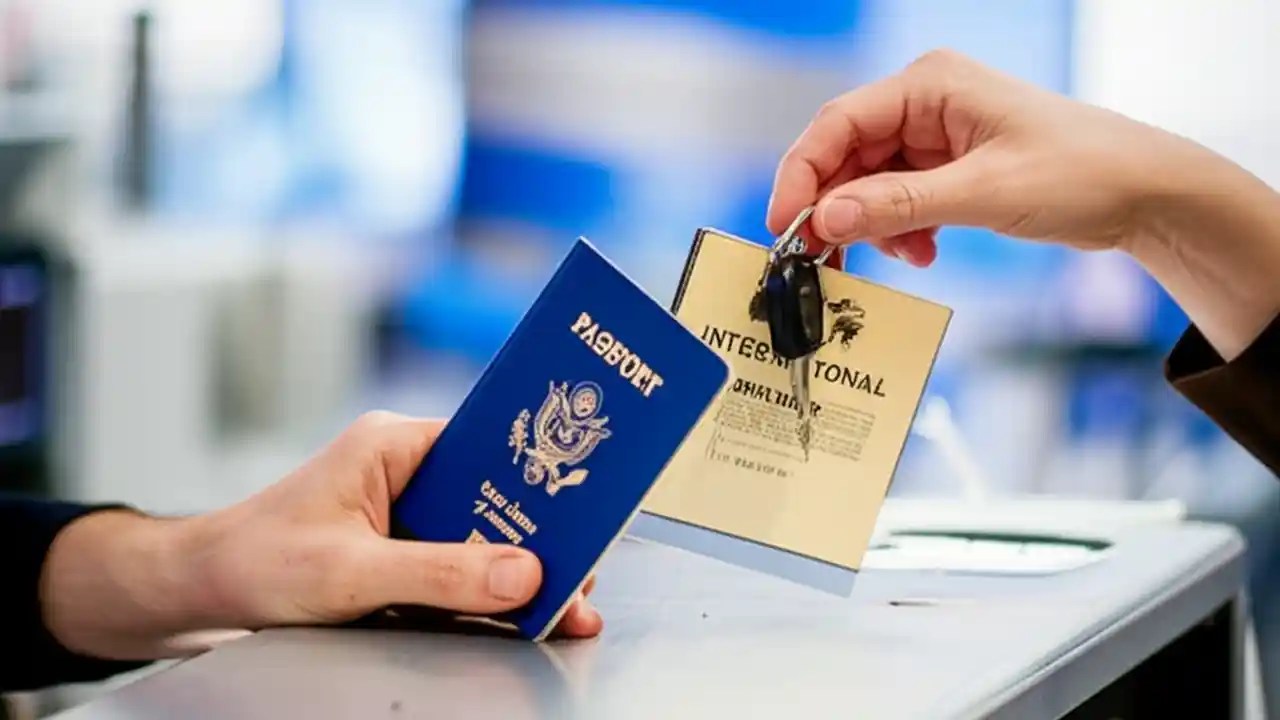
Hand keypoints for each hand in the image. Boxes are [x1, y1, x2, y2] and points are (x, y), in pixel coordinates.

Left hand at [42, 412, 602, 660]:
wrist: (202, 591)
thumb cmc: (255, 560)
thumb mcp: (350, 573)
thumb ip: (437, 574)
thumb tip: (521, 575)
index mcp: (396, 445)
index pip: (489, 450)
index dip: (538, 480)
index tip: (581, 507)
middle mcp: (408, 471)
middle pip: (496, 500)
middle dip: (539, 541)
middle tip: (581, 576)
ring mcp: (406, 513)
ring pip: (482, 539)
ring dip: (515, 575)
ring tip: (561, 608)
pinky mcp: (402, 551)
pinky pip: (459, 569)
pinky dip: (485, 596)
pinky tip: (516, 618)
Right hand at [768, 49, 1279, 358]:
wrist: (1142, 194)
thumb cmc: (1079, 173)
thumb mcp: (983, 193)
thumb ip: (898, 205)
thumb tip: (825, 220)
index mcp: (928, 84)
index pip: (838, 124)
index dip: (802, 175)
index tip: (784, 226)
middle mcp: (924, 103)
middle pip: (845, 157)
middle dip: (834, 210)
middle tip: (822, 260)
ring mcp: (934, 136)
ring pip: (866, 184)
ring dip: (870, 226)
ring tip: (901, 256)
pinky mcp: (946, 168)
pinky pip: (894, 199)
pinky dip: (897, 230)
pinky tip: (923, 250)